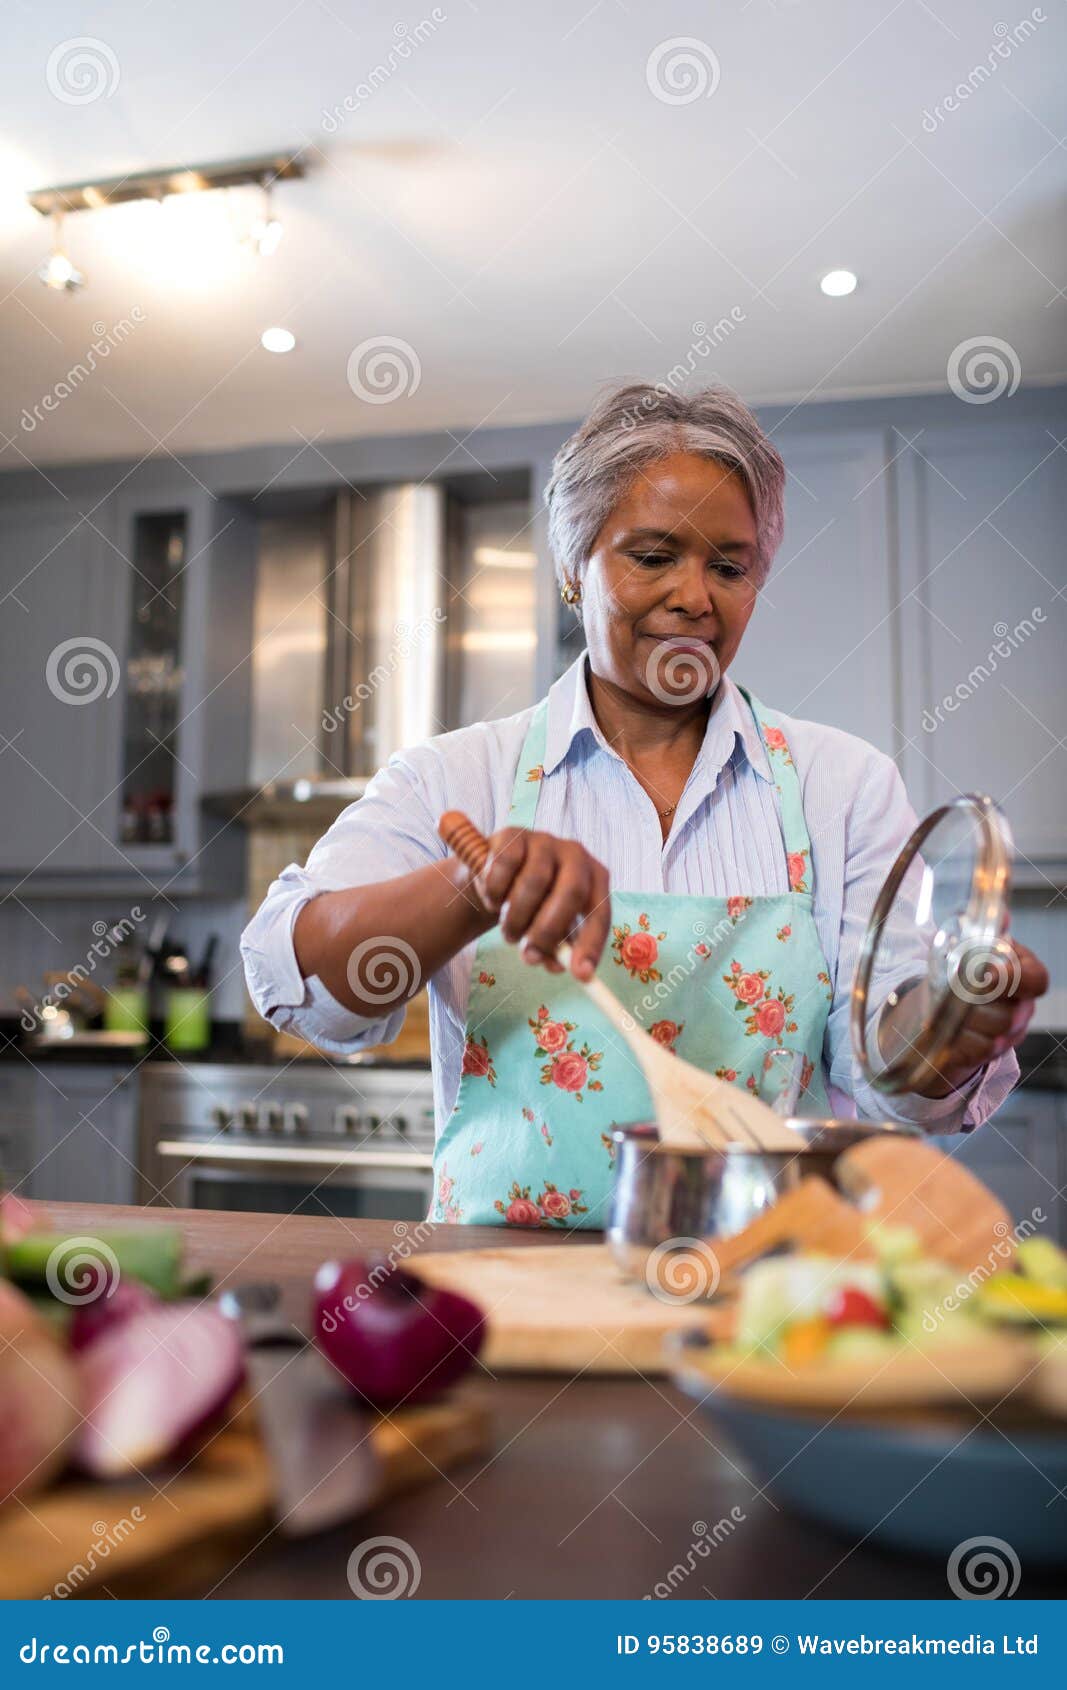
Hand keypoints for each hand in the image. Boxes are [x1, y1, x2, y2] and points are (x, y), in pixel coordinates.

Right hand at [467, 827, 610, 980]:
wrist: (495, 875)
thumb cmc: (531, 905)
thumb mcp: (546, 928)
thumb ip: (555, 949)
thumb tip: (555, 966)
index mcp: (595, 878)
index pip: (600, 913)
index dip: (591, 945)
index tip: (580, 975)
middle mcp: (576, 854)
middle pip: (570, 893)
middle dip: (548, 931)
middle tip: (529, 956)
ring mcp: (544, 840)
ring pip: (533, 883)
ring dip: (516, 917)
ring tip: (509, 932)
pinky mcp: (513, 834)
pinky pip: (504, 868)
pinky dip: (495, 892)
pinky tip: (493, 900)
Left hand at [918, 939, 1047, 1096]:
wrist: (942, 1001)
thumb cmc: (963, 969)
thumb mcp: (972, 945)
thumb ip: (987, 930)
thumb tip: (1003, 914)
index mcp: (1025, 974)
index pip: (1036, 980)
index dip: (1015, 979)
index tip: (988, 974)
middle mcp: (1023, 1005)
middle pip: (1012, 1012)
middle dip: (980, 1002)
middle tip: (956, 991)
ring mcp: (1010, 1032)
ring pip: (996, 1032)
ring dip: (967, 1020)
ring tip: (950, 1009)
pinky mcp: (991, 1052)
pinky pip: (980, 1051)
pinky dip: (960, 1039)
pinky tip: (950, 1027)